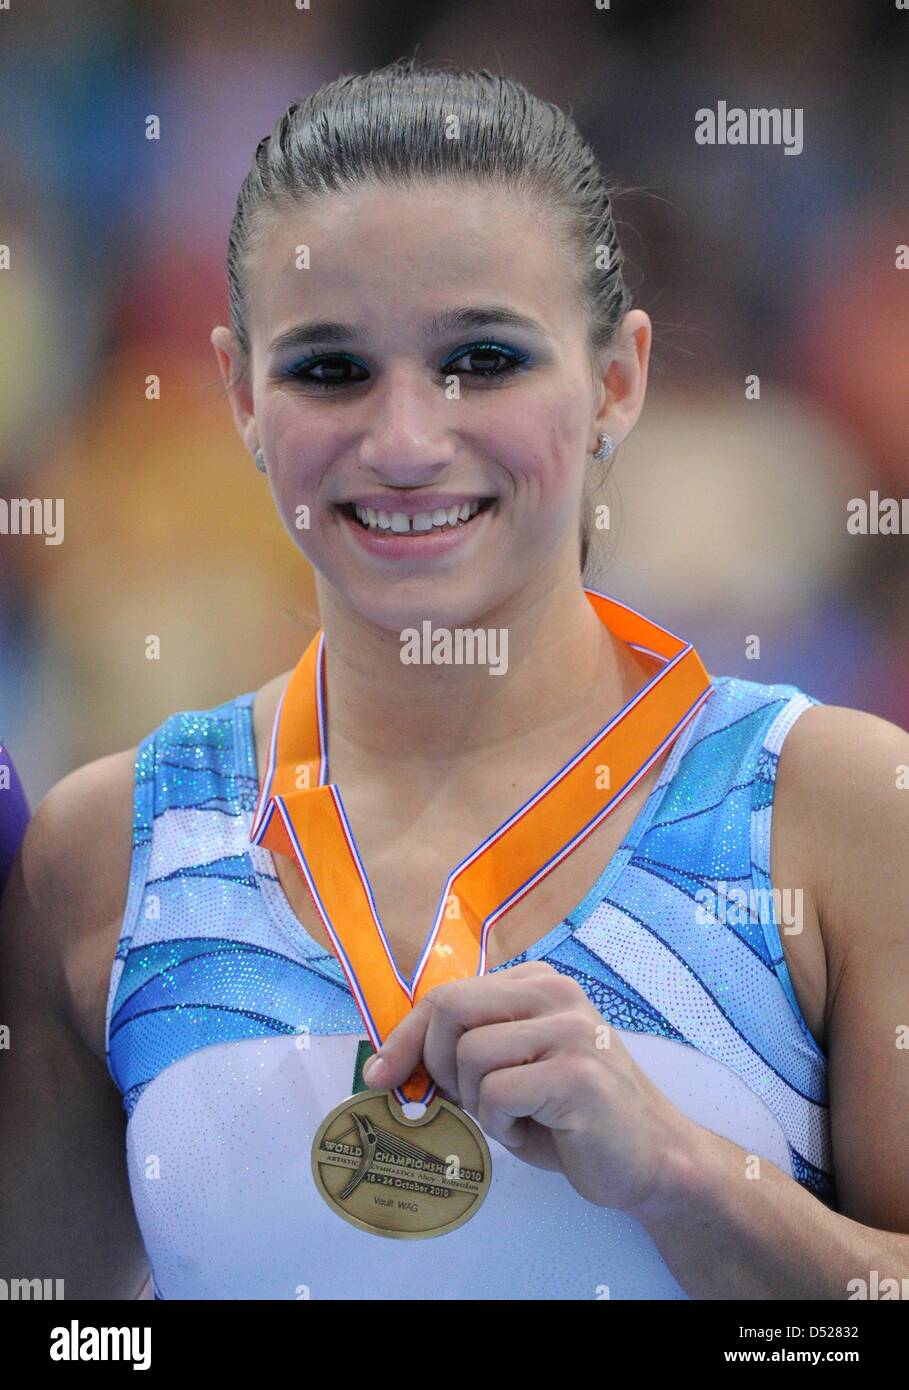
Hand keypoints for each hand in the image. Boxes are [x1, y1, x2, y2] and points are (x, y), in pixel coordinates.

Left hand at [362, 960, 699, 1213]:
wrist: (653, 1158)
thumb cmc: (573, 1117)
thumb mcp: (515, 1068)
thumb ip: (467, 1049)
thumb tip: (390, 1063)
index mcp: (538, 984)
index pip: (447, 994)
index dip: (404, 1037)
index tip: (379, 1075)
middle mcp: (555, 994)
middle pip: (449, 1008)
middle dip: (435, 1065)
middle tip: (466, 1102)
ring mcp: (570, 1030)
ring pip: (469, 1057)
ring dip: (478, 1103)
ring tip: (515, 1117)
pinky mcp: (577, 1074)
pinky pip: (497, 1095)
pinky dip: (501, 1125)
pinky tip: (534, 1130)